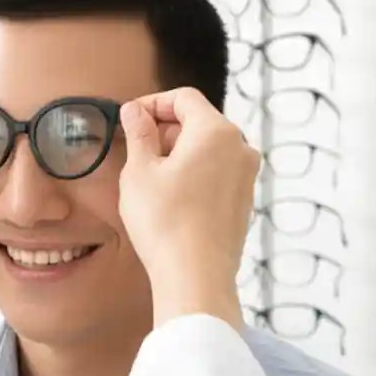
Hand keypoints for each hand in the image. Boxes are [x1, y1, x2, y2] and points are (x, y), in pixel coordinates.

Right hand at [118, 88, 260, 329]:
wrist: (196, 277)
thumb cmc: (164, 223)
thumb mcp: (139, 173)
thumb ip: (138, 134)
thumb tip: (134, 111)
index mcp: (216, 132)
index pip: (184, 98)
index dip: (152, 103)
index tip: (129, 118)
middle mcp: (240, 147)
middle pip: (199, 121)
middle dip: (165, 129)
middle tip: (135, 151)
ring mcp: (246, 175)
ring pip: (208, 148)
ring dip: (178, 153)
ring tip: (150, 178)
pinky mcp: (244, 200)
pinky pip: (217, 173)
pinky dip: (194, 174)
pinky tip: (170, 199)